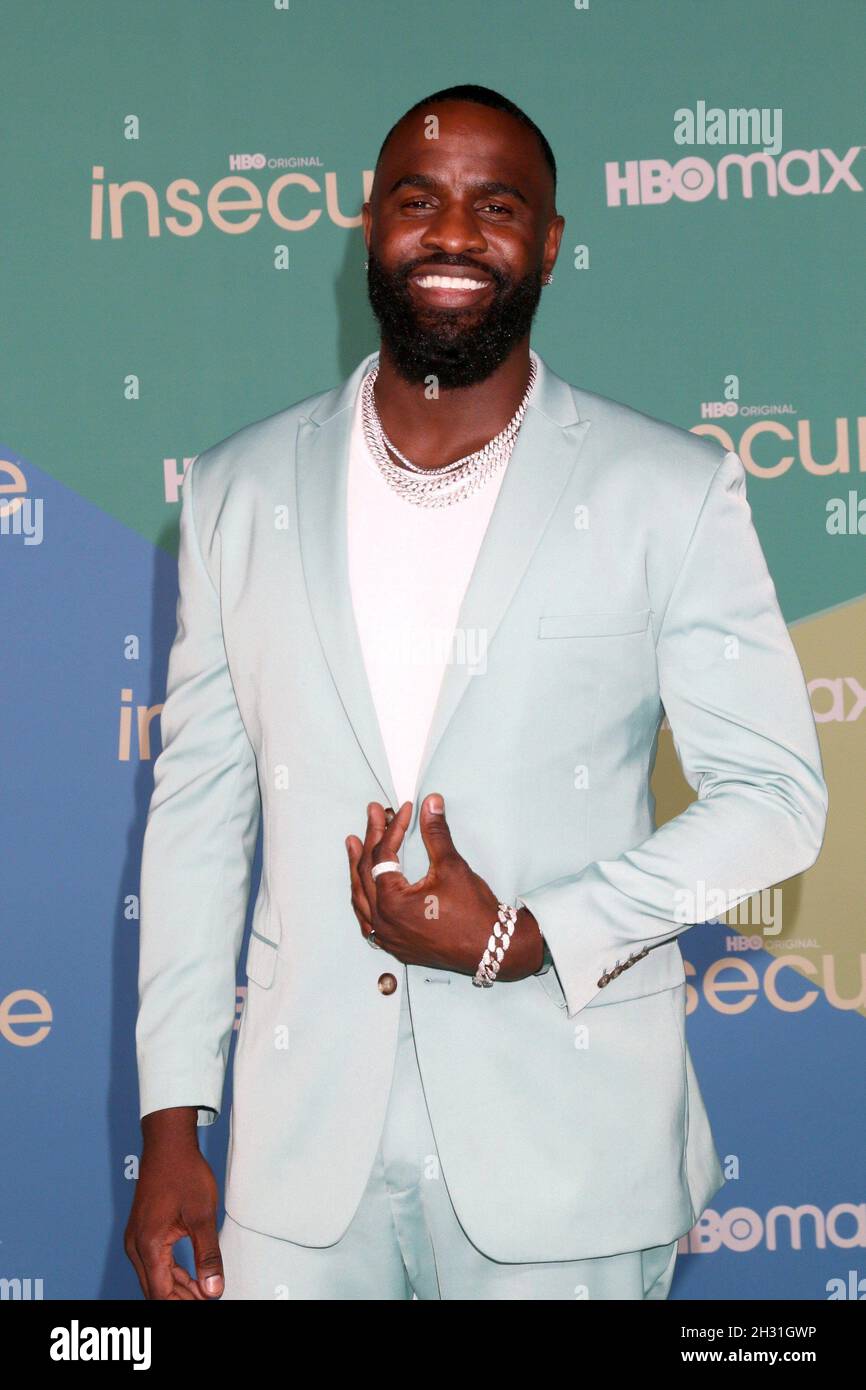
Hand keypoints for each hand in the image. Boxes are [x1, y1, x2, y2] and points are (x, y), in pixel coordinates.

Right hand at [124, 1108, 223, 1299]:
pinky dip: (172, 1274)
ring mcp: (136, 1239)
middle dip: (181, 1299)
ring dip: (177, 1289)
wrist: (168, 1144)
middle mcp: (136, 1245)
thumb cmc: (184, 1173)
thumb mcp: (203, 1215)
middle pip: (155, 1290)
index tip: (207, 1302)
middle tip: (209, 1297)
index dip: (185, 1303)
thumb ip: (208, 1255)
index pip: (161, 1293)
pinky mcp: (141, 1232)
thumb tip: (213, 1289)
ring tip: (204, 1292)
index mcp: (149, 1244)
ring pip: (154, 1278)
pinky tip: (191, 1278)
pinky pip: (154, 1264)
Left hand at [345, 794, 543, 981]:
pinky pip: (369, 920)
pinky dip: (365, 898)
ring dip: (358, 869)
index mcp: (391, 902)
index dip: (393, 827)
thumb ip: (436, 833)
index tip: (405, 808)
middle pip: (365, 874)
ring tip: (354, 845)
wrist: (491, 948)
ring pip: (362, 898)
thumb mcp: (452, 866)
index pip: (383, 856)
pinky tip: (365, 888)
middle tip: (373, 813)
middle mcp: (383, 922)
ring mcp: (388, 937)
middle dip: (369, 839)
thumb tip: (431, 801)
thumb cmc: (472, 910)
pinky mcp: (397, 946)